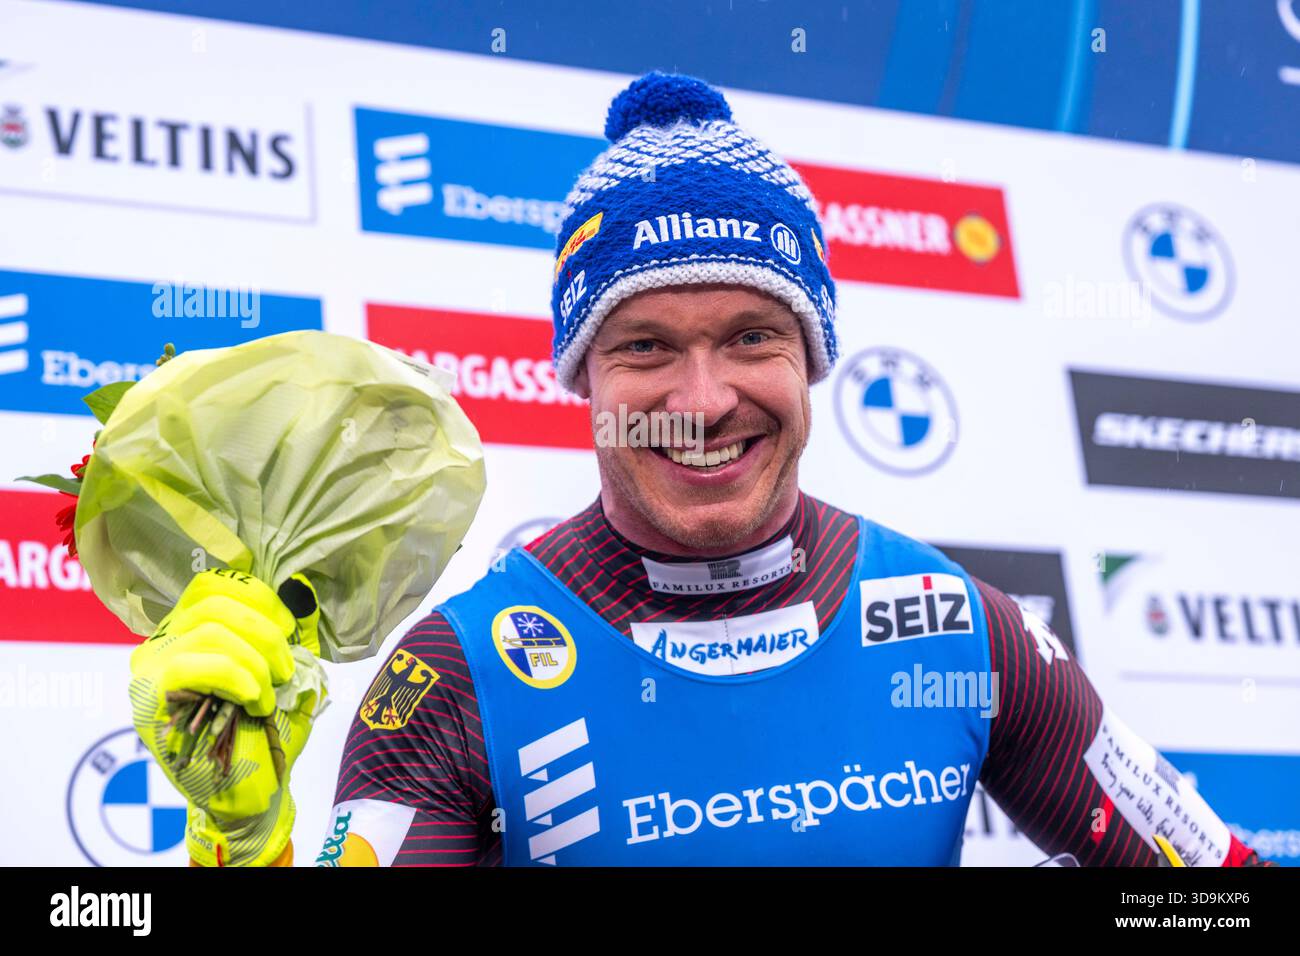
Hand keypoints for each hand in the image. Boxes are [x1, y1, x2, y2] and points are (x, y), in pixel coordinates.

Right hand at [129, 568, 326, 865]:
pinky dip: (238, 677)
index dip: (258, 598)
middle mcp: (160, 643)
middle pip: (213, 603)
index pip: (211, 585)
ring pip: (209, 631)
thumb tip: (301, 593)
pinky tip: (254, 702)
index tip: (288, 629)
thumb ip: (287, 635)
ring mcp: (149, 669)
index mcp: (188, 631)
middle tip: (285, 671)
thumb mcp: (280, 673)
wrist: (245, 793)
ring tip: (267, 695)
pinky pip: (195, 665)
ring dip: (254, 662)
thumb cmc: (260, 733)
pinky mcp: (147, 697)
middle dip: (264, 633)